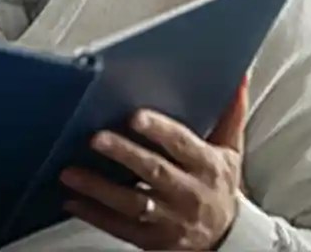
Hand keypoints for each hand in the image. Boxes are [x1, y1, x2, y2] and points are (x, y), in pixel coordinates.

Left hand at [60, 79, 248, 249]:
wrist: (228, 239)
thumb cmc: (219, 185)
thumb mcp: (230, 151)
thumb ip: (230, 114)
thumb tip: (239, 76)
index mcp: (207, 166)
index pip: (182, 144)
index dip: (159, 130)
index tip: (135, 116)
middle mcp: (189, 193)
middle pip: (154, 171)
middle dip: (124, 154)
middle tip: (95, 138)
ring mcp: (170, 219)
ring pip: (132, 203)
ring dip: (99, 188)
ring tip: (70, 173)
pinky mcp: (152, 240)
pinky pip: (120, 228)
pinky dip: (94, 214)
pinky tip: (72, 201)